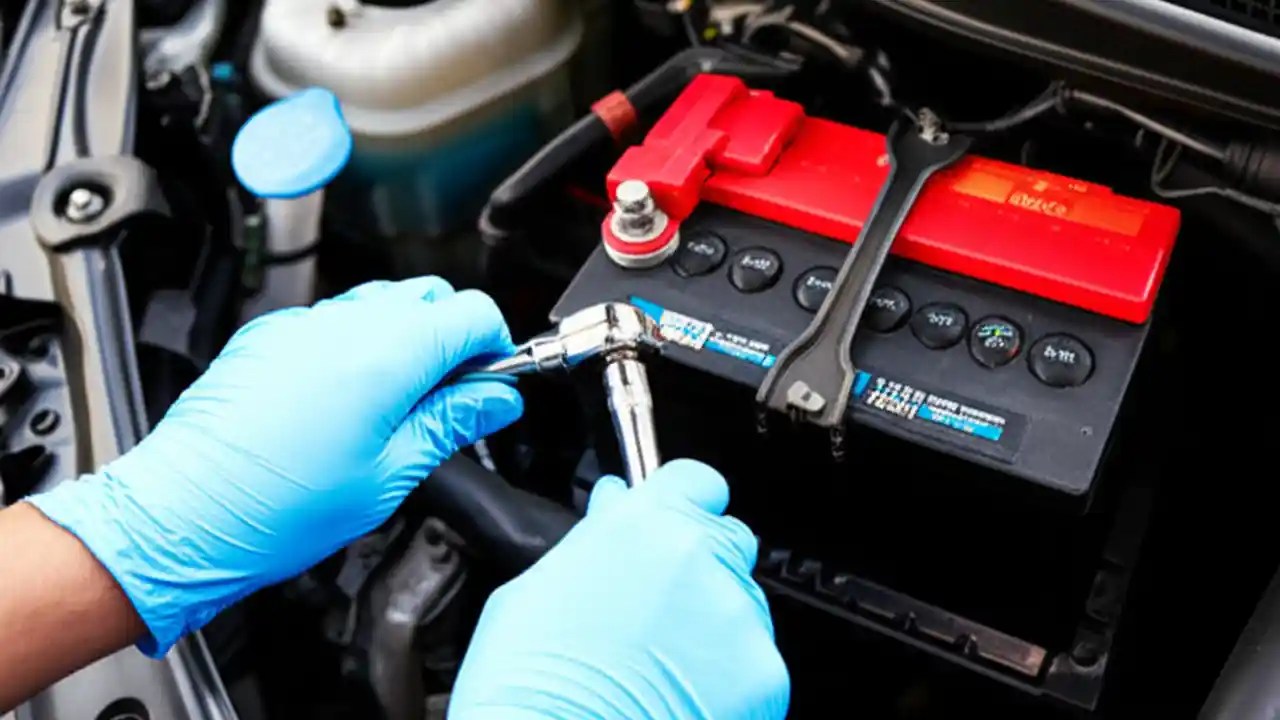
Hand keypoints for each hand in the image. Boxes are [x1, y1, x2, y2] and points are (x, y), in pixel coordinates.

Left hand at [27, 277, 521, 656]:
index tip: (492, 386)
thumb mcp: (391, 474)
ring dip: (407, 338)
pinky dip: (356, 344)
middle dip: (454, 338)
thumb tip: (499, 398)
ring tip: (398, 404)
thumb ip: (452, 422)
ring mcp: (301, 324)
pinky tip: (345, 401)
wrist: (182, 515)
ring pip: (382, 302)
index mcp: (387, 356)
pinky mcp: (267, 336)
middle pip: (431, 295)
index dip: (496, 348)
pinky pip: (332, 319)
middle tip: (452, 399)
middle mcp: (344, 324)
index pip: (473, 313)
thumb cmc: (277, 509)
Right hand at [449, 459, 789, 719]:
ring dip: (711, 620)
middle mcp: (702, 557)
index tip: (668, 521)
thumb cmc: (530, 679)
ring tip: (658, 663)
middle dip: (697, 562)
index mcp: (646, 523)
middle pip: (726, 536)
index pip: (695, 480)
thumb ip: (595, 538)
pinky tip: (679, 693)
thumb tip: (614, 507)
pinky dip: (728, 675)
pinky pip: (755, 658)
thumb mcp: (538, 585)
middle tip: (655, 603)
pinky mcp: (764, 673)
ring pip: (741, 601)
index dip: (680, 502)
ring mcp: (738, 616)